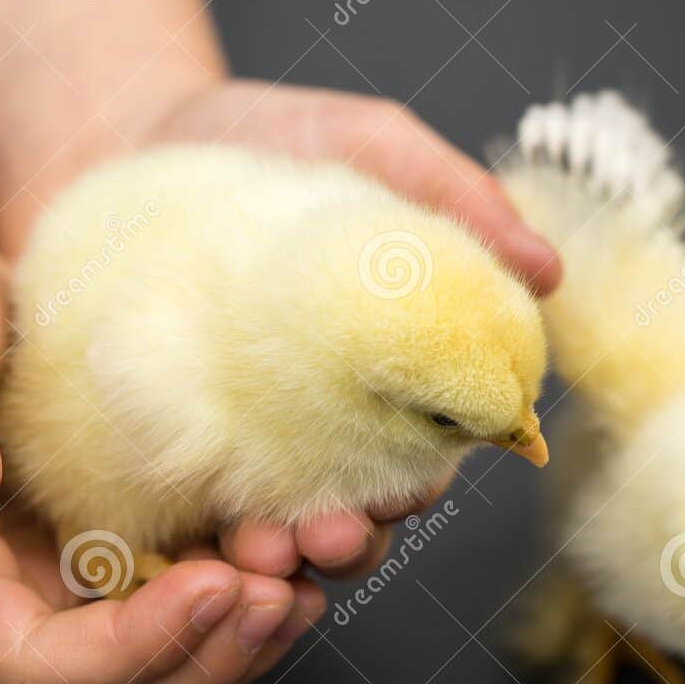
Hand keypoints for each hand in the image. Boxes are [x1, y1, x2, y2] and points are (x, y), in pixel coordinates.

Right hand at [0, 217, 321, 683]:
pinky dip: (222, 614)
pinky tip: (280, 567)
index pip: (27, 669)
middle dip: (195, 664)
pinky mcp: (77, 570)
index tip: (216, 585)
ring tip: (295, 590)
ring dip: (224, 651)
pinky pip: (155, 625)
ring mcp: (27, 601)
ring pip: (137, 681)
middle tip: (276, 597)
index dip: (130, 649)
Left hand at [140, 79, 560, 580]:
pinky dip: (196, 542)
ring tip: (257, 553)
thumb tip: (549, 273)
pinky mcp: (166, 437)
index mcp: (385, 370)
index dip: (419, 485)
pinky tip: (191, 549)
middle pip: (350, 508)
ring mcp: (236, 435)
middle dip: (348, 538)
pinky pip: (185, 507)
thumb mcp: (368, 146)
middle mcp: (316, 419)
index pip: (420, 454)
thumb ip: (455, 199)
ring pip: (270, 524)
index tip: (404, 493)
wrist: (135, 129)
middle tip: (327, 536)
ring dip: (276, 554)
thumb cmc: (270, 138)